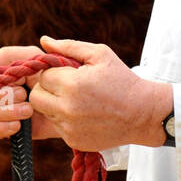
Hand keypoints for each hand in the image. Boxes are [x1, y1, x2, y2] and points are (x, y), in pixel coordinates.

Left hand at [0, 37, 172, 151]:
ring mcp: (69, 127)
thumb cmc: (121, 80)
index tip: (68, 73)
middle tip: (66, 87)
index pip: (42, 76)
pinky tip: (83, 114)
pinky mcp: (73, 141)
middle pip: (36, 97)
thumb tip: (43, 40)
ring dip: (54, 105)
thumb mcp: (100, 55)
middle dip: (47, 90)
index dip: (53, 72)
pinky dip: (64, 120)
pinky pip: (57, 127)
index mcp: (72, 84)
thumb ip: (68, 47)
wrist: (143, 114)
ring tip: (76, 100)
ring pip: (45, 113)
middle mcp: (67, 108)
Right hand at [0, 45, 62, 141]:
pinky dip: (1, 127)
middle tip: (24, 94)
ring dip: (7, 111)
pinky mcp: (5, 127)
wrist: (68, 101)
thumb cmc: (51, 74)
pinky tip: (18, 125)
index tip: (20, 79)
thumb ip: (7, 55)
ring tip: (29, 110)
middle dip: (4, 97)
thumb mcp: (32, 58)